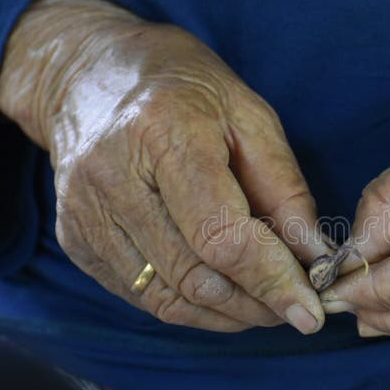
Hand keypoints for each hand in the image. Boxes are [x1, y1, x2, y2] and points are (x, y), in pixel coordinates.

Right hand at [0, 0, 328, 333]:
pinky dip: (192, 307)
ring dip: (228, 314)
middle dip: (256, 304)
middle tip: (295, 306)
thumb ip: (284, 189)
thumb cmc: (183, 87)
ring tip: (265, 304)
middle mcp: (113, 178)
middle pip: (195, 276)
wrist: (89, 75)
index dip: (271, 281)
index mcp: (164, 133)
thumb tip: (315, 257)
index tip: (310, 311)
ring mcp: (86, 214)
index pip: (221, 236)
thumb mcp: (250, 116)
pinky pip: (142, 296)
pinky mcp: (75, 239)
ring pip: (168, 298)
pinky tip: (223, 296)